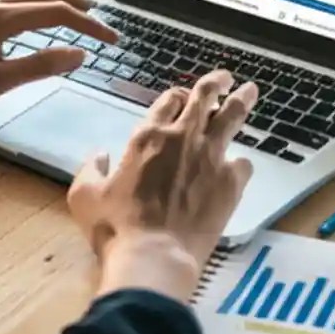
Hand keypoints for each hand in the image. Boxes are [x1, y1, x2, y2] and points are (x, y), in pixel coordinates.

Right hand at [67, 70, 257, 301]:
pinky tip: (240, 166)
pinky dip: (241, 162)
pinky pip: (244, 162)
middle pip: (205, 96)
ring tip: (250, 90)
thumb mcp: (85, 195)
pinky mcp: (231, 181)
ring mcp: (211, 157)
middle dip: (216, 82)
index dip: (177, 95)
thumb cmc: (115, 226)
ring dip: (241, 100)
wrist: (155, 255)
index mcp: (148, 135)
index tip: (183, 96)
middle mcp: (183, 137)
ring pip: (232, 116)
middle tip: (226, 77)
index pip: (169, 99)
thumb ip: (91, 168)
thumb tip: (100, 154)